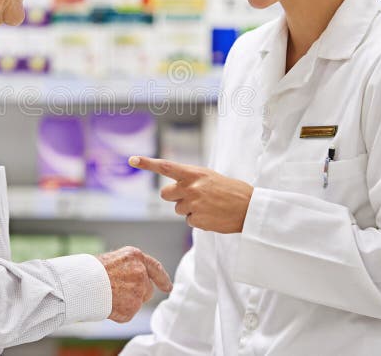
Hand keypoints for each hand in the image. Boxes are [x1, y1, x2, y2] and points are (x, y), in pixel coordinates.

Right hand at [97, 246, 172, 322]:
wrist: (83, 283)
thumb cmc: (92, 271)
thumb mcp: (114, 260)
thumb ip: (130, 269)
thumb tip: (137, 282)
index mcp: (136, 257)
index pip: (155, 268)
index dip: (163, 279)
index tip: (168, 288)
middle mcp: (141, 273)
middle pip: (147, 290)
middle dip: (138, 293)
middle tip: (117, 291)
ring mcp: (138, 291)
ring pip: (138, 302)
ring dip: (127, 302)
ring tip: (108, 295)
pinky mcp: (132, 307)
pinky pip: (128, 313)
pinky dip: (119, 313)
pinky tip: (108, 304)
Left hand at [129, 156, 252, 233]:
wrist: (248, 208)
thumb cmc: (229, 190)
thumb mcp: (209, 177)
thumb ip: (190, 179)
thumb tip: (174, 189)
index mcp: (194, 173)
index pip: (165, 166)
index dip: (147, 163)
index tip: (132, 159)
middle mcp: (190, 187)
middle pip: (165, 194)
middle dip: (175, 196)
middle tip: (192, 196)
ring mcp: (192, 205)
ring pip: (178, 209)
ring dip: (188, 209)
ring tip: (208, 206)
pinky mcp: (196, 220)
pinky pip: (188, 221)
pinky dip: (197, 220)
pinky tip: (211, 216)